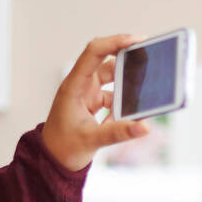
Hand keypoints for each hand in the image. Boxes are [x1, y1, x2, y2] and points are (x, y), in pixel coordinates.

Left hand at [42, 34, 151, 170]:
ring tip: (143, 91)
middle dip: (127, 59)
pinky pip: (113, 95)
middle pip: (106, 60)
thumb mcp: (92, 139)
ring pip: (112, 78)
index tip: (137, 41)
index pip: (94, 52)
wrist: (52, 160)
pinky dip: (123, 103)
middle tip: (149, 58)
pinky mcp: (93, 103)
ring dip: (127, 84)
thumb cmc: (63, 147)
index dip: (115, 42)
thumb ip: (119, 132)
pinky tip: (128, 116)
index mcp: (74, 85)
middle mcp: (80, 84)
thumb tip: (144, 126)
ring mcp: (87, 92)